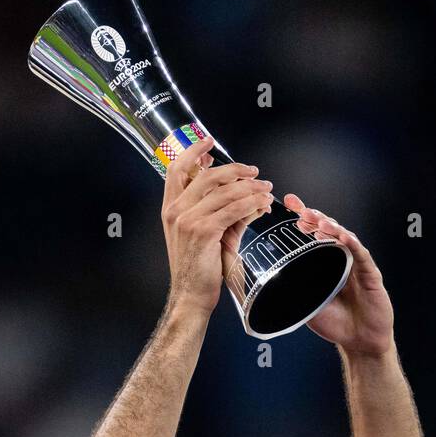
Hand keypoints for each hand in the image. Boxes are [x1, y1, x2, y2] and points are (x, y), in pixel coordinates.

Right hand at [162, 134, 274, 316]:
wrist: (190, 295)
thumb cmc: (197, 269)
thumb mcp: (203, 234)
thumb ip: (219, 211)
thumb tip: (246, 196)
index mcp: (170, 209)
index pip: (177, 170)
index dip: (193, 152)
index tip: (209, 142)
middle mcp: (176, 211)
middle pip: (208, 176)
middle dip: (235, 170)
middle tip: (254, 172)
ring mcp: (188, 220)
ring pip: (224, 191)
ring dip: (249, 187)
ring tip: (265, 189)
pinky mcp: (204, 231)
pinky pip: (233, 208)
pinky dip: (251, 203)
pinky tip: (262, 203)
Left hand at [285, 194, 394, 355]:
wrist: (360, 342)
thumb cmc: (336, 323)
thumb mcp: (306, 304)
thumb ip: (293, 290)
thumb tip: (265, 281)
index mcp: (324, 263)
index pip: (312, 235)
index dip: (302, 217)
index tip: (288, 203)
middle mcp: (340, 258)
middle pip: (327, 230)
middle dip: (313, 217)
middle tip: (299, 209)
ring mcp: (356, 264)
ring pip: (343, 238)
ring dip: (330, 227)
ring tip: (316, 220)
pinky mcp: (370, 273)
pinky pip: (360, 254)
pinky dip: (351, 243)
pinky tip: (342, 235)